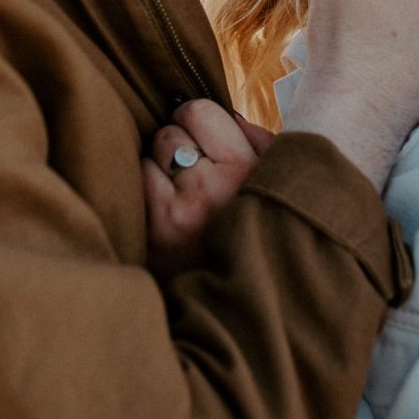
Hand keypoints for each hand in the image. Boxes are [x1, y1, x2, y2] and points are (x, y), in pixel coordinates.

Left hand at [142, 99, 275, 278]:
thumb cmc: (266, 235)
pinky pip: (138, 185)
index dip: (200, 122)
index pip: (199, 111)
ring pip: (150, 156)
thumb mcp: (279, 182)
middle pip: (170, 132)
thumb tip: (227, 116)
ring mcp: (178, 214)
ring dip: (162, 168)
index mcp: (246, 170)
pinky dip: (149, 193)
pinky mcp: (154, 237)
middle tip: (195, 171)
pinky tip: (169, 213)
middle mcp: (211, 189)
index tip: (205, 140)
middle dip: (180, 145)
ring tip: (183, 194)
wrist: (247, 308)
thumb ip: (259, 142)